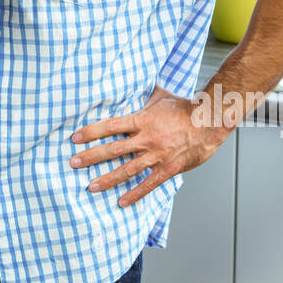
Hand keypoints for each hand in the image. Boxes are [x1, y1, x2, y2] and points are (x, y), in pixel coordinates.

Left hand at [69, 87, 228, 206]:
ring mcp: (157, 155)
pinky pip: (149, 184)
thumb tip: (133, 81)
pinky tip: (121, 202)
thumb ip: (143, 95)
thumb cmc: (185, 107)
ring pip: (127, 169)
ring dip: (107, 178)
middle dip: (91, 157)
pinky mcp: (168, 168)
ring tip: (91, 186)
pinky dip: (135, 194)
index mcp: (142, 120)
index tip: (75, 138)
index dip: (91, 132)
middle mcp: (146, 139)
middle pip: (113, 149)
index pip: (110, 126)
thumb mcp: (160, 96)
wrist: (209, 121)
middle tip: (73, 163)